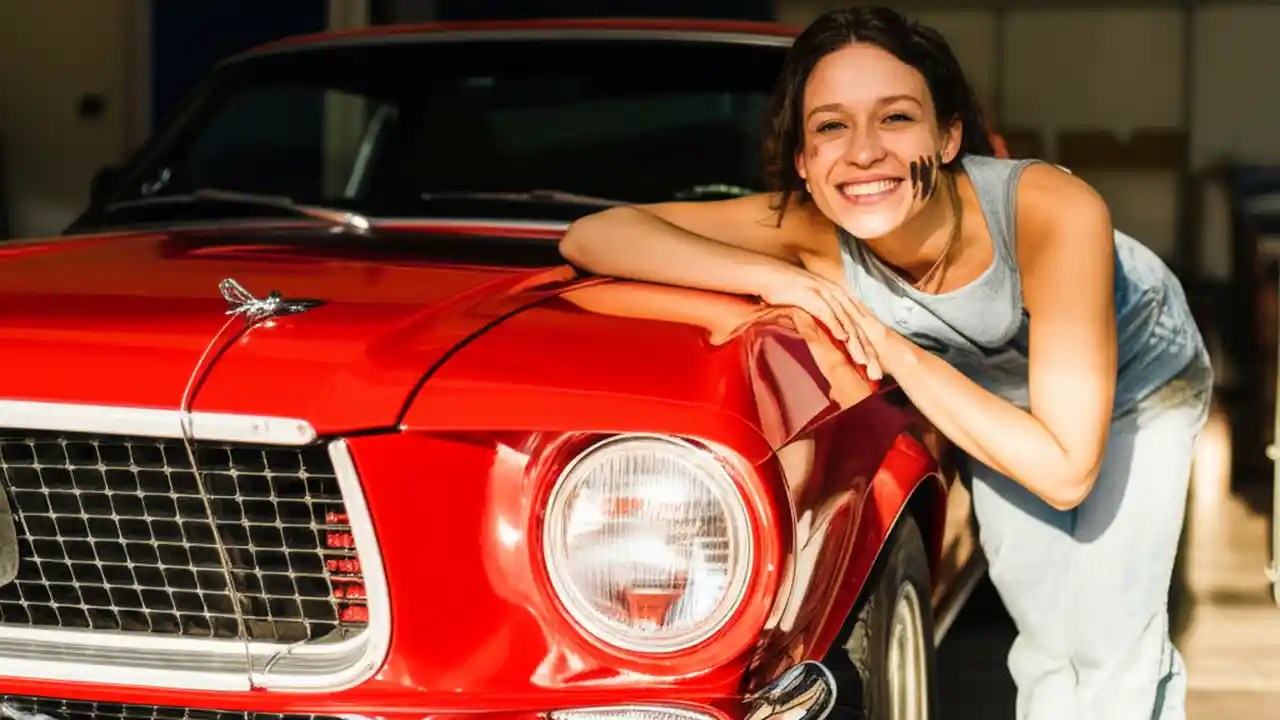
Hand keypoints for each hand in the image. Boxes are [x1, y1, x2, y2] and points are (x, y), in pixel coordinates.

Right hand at [756, 266, 884, 380]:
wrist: (765, 273)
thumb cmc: (784, 291)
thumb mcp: (809, 305)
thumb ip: (821, 319)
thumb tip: (830, 338)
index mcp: (839, 298)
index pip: (859, 326)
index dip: (869, 348)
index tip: (876, 369)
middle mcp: (837, 295)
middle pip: (858, 326)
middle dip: (868, 351)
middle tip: (876, 373)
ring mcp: (825, 294)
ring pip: (846, 322)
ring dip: (855, 342)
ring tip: (863, 361)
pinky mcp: (812, 295)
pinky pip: (827, 312)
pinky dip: (836, 325)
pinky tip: (843, 339)